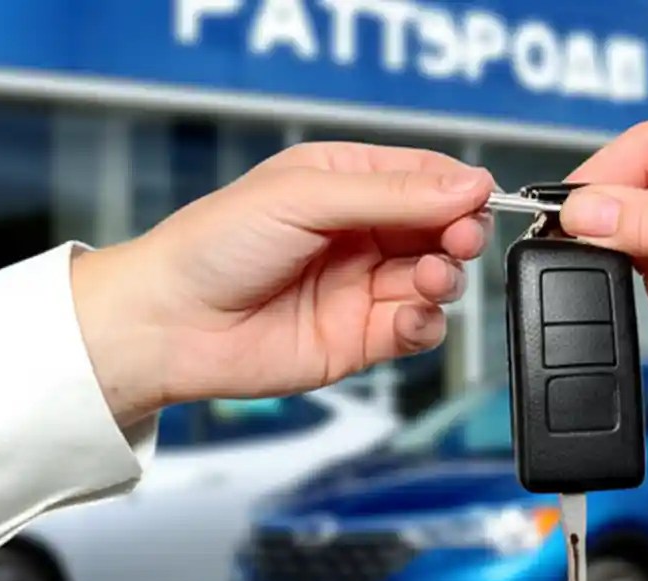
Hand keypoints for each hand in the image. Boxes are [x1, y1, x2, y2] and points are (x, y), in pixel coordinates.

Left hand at [70, 143, 492, 425]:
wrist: (169, 324)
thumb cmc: (214, 245)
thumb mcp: (307, 196)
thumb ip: (393, 193)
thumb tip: (469, 183)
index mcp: (346, 182)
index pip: (426, 175)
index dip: (458, 187)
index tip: (478, 198)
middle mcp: (361, 234)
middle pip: (441, 228)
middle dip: (459, 234)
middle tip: (458, 241)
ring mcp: (364, 287)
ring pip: (437, 279)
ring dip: (444, 278)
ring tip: (425, 279)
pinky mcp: (362, 338)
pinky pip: (418, 328)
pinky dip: (426, 323)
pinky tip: (407, 316)